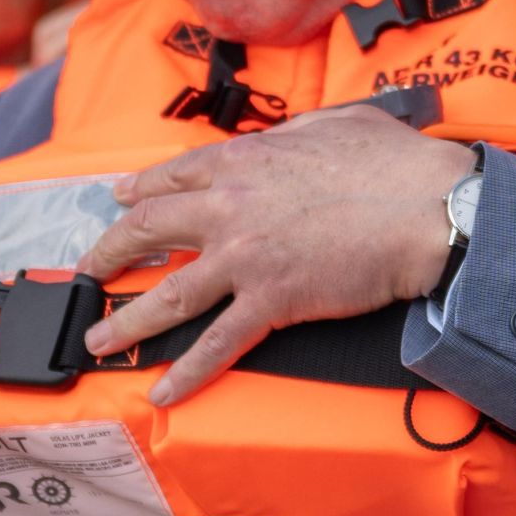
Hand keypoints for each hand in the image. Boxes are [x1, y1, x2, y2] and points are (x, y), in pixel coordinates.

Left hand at [78, 106, 475, 402]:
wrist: (426, 209)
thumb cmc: (394, 165)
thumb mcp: (337, 122)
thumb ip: (300, 131)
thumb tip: (295, 136)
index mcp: (244, 160)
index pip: (174, 176)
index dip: (141, 190)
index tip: (121, 200)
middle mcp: (229, 206)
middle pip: (149, 229)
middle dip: (110, 251)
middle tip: (89, 269)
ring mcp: (244, 256)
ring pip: (169, 295)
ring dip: (127, 322)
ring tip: (97, 339)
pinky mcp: (269, 301)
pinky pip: (218, 344)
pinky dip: (188, 373)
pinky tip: (164, 393)